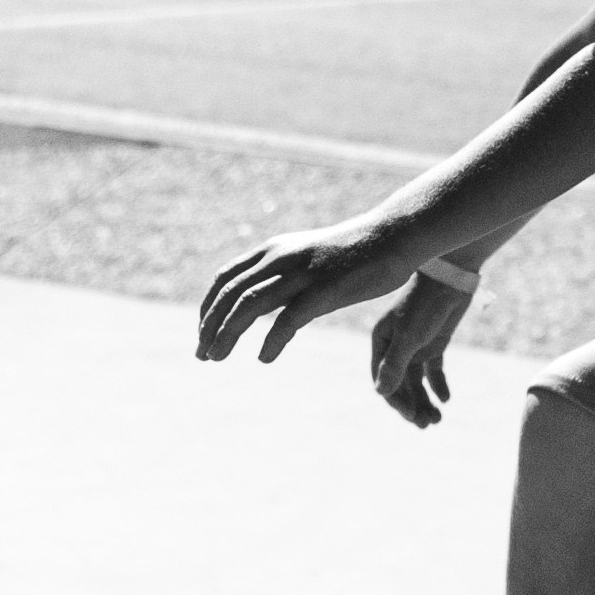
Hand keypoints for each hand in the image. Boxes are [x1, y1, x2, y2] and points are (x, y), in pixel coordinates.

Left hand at [195, 224, 412, 365]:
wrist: (393, 236)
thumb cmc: (354, 252)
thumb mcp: (309, 257)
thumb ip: (284, 275)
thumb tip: (263, 301)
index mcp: (274, 250)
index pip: (226, 278)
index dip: (208, 307)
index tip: (202, 332)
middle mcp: (281, 258)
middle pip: (230, 294)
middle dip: (209, 326)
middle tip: (201, 355)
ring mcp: (303, 272)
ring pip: (250, 305)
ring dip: (227, 334)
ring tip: (217, 358)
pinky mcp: (326, 289)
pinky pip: (289, 318)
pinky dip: (272, 340)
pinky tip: (264, 358)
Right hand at [369, 269, 471, 428]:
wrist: (450, 278)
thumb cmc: (424, 304)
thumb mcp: (408, 336)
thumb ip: (395, 364)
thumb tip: (381, 393)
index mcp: (381, 343)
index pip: (383, 381)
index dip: (396, 401)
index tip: (411, 416)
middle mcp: (395, 347)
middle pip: (400, 385)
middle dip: (412, 406)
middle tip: (425, 426)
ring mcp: (415, 346)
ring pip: (417, 381)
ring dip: (425, 401)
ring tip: (436, 419)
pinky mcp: (434, 343)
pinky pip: (434, 371)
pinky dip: (439, 386)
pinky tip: (446, 399)